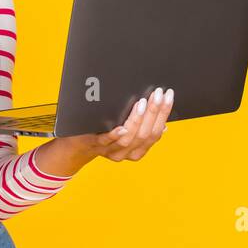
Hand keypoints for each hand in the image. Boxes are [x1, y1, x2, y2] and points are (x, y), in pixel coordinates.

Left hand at [59, 87, 174, 162]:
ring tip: (142, 102)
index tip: (168, 96)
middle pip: (145, 134)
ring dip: (137, 120)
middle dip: (154, 113)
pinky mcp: (95, 144)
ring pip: (129, 138)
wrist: (79, 144)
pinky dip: (116, 134)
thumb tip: (163, 123)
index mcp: (138, 150)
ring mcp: (110, 150)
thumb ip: (142, 128)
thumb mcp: (127, 132)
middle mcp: (126, 153)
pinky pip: (107, 141)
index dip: (163, 114)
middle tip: (158, 94)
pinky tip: (122, 128)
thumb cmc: (105, 132)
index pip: (155, 133)